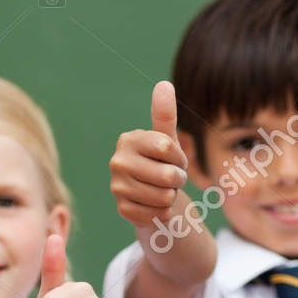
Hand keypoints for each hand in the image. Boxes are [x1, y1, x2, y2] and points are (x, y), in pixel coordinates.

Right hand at [110, 80, 189, 227]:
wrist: (152, 195)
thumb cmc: (161, 162)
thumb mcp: (167, 140)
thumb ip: (165, 114)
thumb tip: (164, 84)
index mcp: (128, 140)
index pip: (168, 148)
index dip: (180, 158)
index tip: (175, 159)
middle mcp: (117, 162)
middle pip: (168, 175)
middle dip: (178, 179)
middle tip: (170, 178)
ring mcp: (118, 187)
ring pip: (165, 197)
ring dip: (171, 196)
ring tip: (162, 190)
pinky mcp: (123, 209)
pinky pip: (158, 213)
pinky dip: (163, 211)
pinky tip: (154, 204)